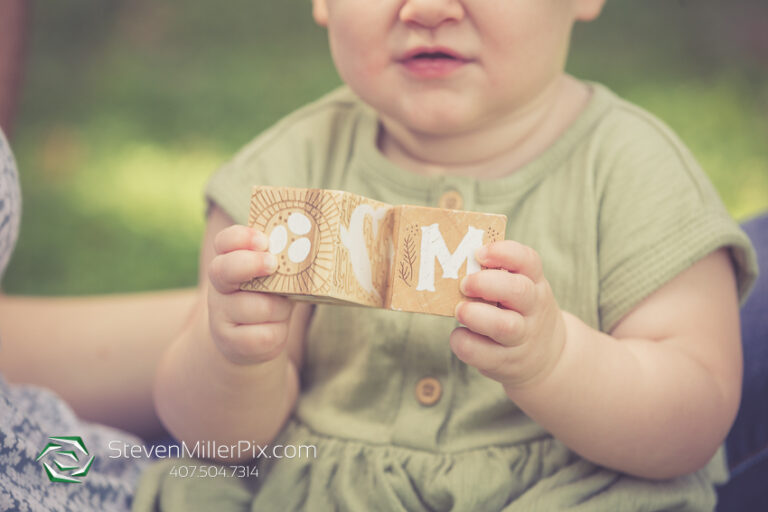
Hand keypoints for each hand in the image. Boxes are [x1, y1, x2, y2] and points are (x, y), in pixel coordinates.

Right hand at [207, 225, 293, 364]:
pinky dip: (278, 331)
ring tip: (282, 308)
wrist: (250, 342)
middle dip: (250, 263)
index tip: (263, 240)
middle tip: (272, 264)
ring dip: (280, 308)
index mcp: (228, 262)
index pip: (225, 242)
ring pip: (259, 306)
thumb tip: (313, 250)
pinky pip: (264, 334)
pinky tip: (275, 328)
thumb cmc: (268, 299)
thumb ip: (283, 263)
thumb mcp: (273, 278)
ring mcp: (221, 315)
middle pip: (225, 270)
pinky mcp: (231, 342)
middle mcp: (219, 287)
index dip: (241, 238)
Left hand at [450, 240, 565, 388]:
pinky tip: (460, 335)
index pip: (527, 261)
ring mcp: (522, 338)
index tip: (480, 253)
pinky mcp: (506, 362)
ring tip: (459, 310)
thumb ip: (497, 274)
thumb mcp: (521, 289)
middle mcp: (533, 309)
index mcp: (535, 283)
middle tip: (464, 284)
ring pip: (503, 326)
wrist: (547, 357)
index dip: (504, 253)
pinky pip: (482, 353)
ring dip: (475, 316)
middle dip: (486, 284)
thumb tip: (454, 263)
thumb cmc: (520, 312)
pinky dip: (464, 342)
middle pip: (518, 291)